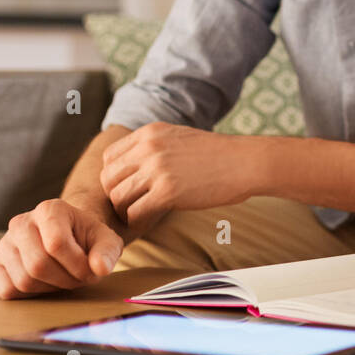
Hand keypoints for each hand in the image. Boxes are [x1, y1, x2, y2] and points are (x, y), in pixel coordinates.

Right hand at [0, 199, 122, 298]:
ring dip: (51, 288)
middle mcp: (21, 222)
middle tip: (79, 278)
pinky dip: (32, 295)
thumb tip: (100, 268)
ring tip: (65, 277)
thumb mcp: (106, 240)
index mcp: (49, 209)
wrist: (70, 239)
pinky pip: (9, 290)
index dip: (77, 265)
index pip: (56, 244)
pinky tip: (47, 282)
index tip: (91, 270)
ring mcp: (5, 243)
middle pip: (38, 265)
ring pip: (24, 280)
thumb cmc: (88, 239)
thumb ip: (108, 252)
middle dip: (65, 279)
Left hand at [99, 121, 252, 229]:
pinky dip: (137, 221)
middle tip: (131, 205)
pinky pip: (135, 213)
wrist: (246, 162)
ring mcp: (158, 169)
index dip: (114, 176)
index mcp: (150, 133)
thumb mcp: (180, 138)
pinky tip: (149, 221)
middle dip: (117, 195)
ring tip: (140, 214)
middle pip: (109, 178)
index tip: (128, 187)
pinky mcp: (168, 192)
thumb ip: (154, 147)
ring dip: (126, 211)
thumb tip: (132, 167)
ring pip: (118, 197)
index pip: (110, 157)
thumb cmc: (218, 155)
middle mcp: (149, 148)